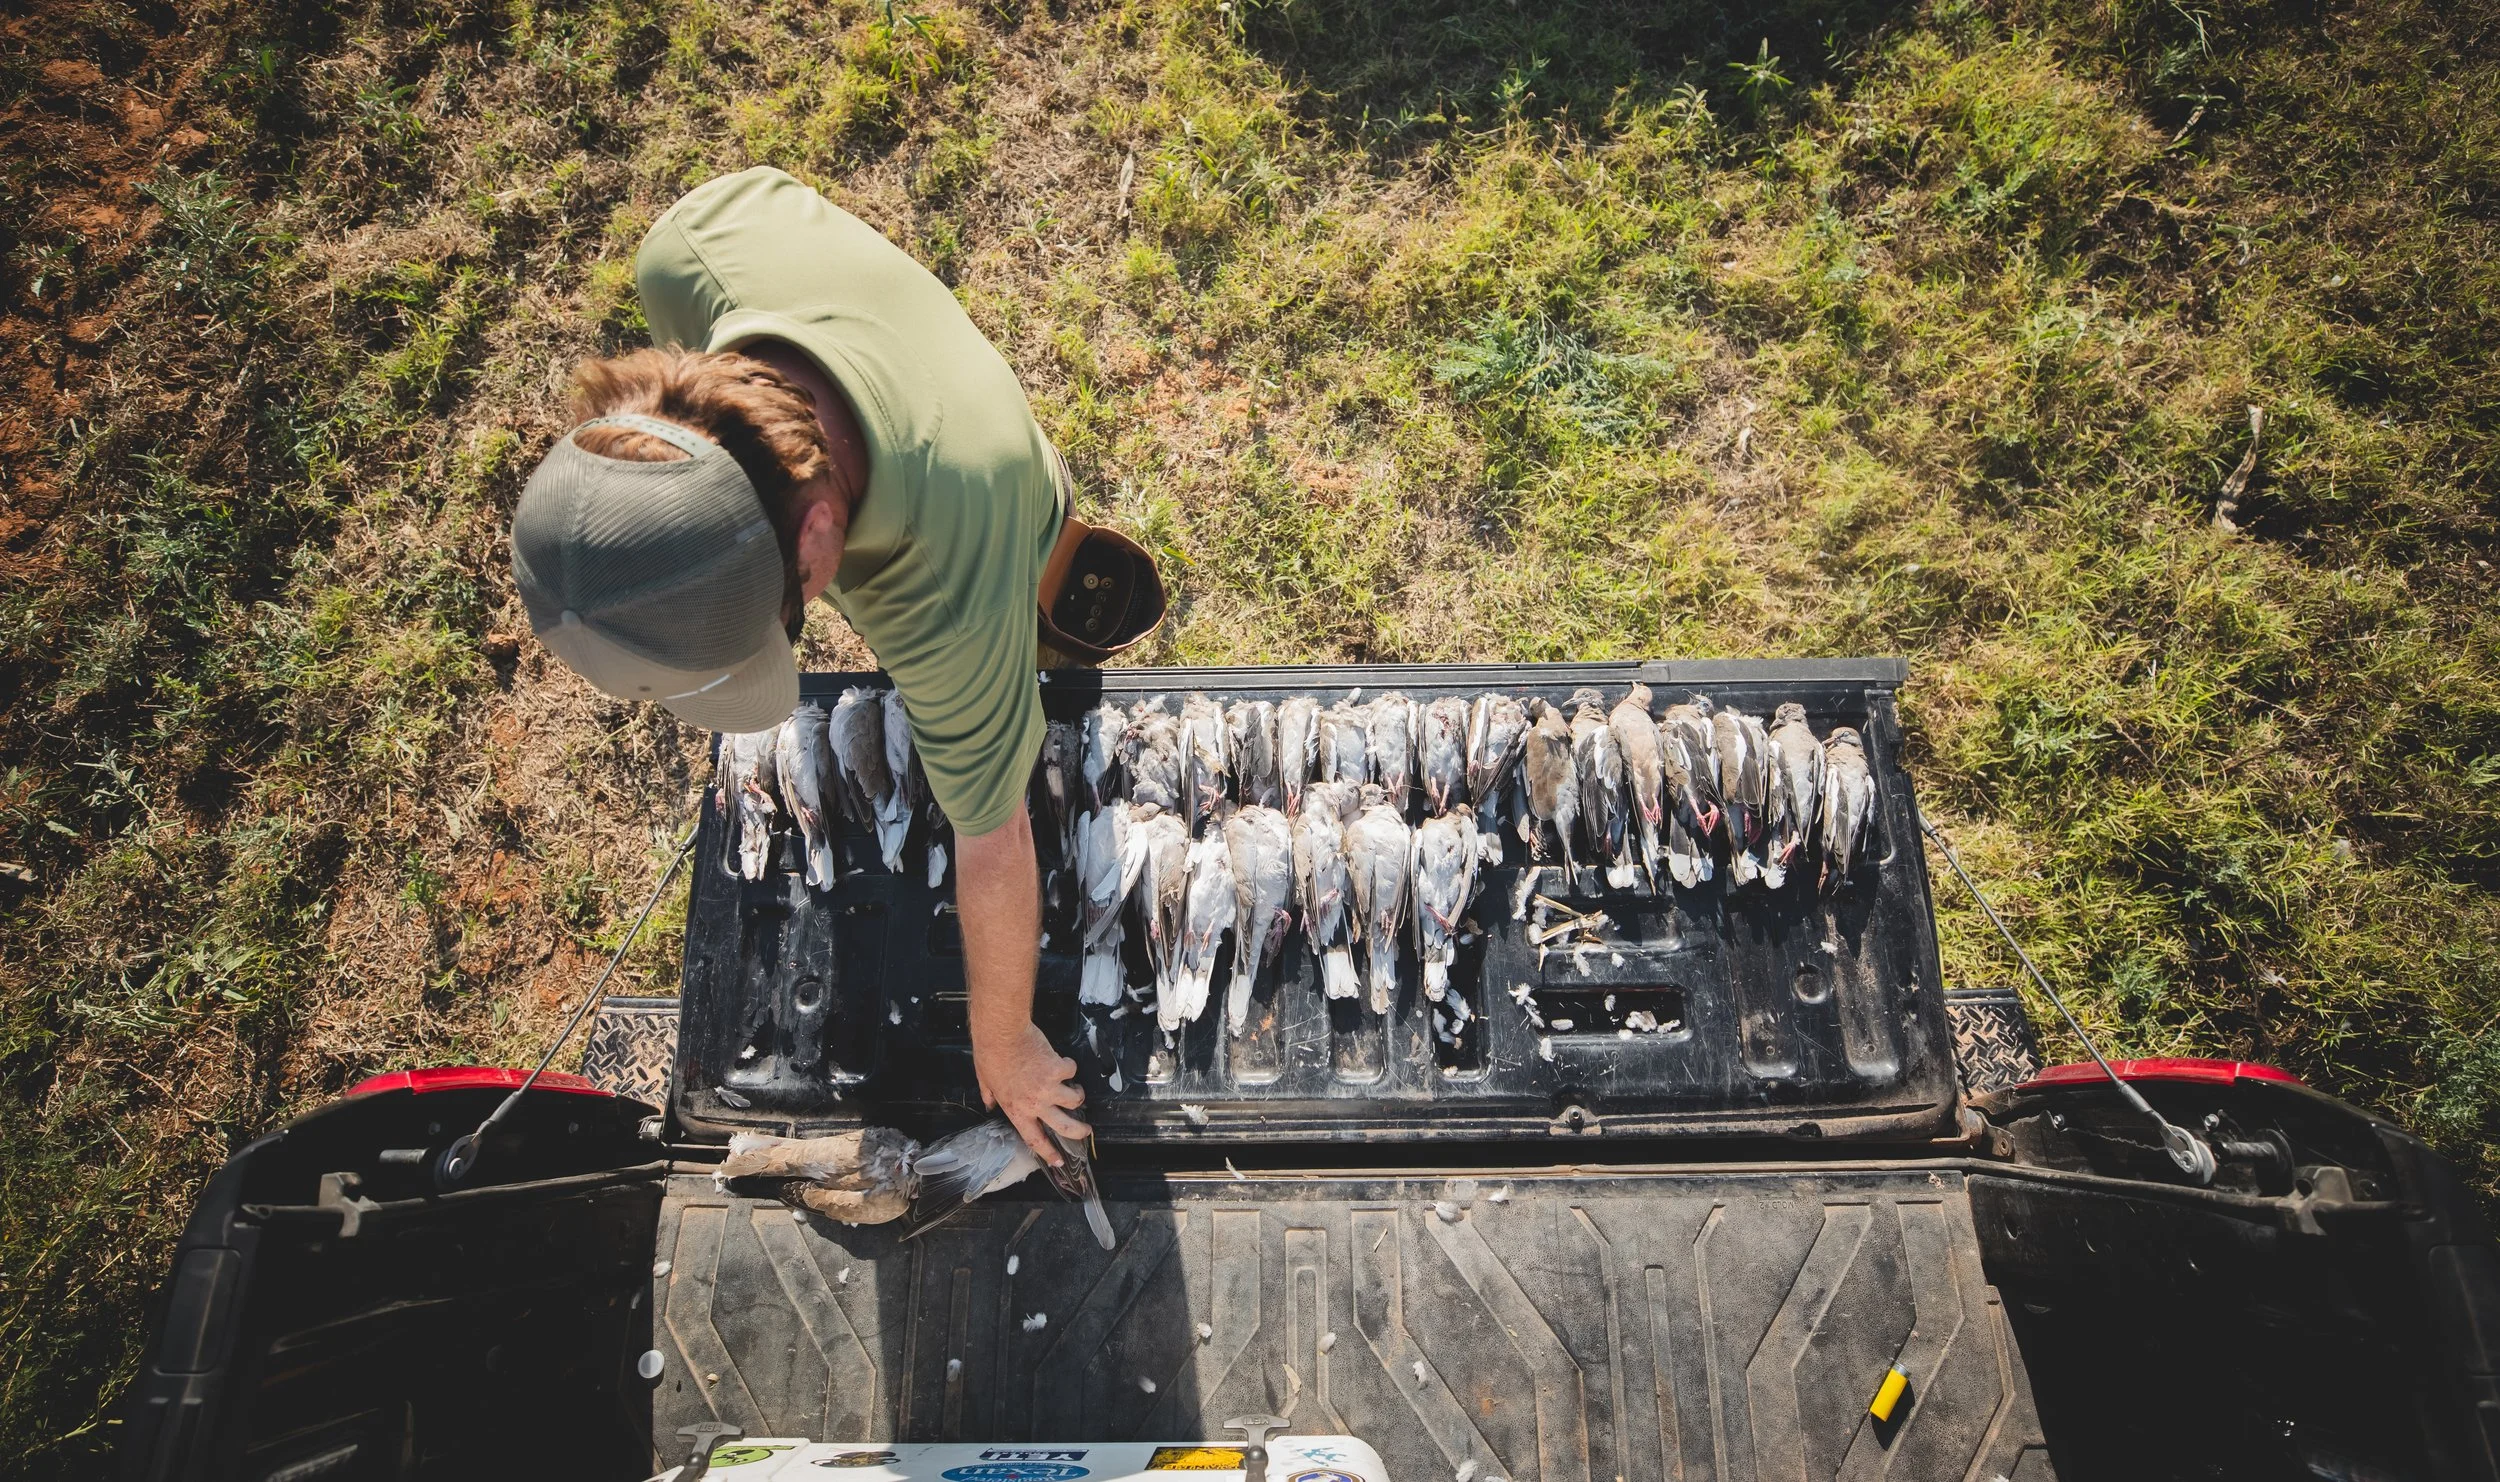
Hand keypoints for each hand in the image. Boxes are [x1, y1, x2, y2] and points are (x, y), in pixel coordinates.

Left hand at [975, 1019, 1090, 1163]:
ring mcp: (1049, 1088)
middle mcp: (1035, 1104)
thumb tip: (990, 1104)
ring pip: (1075, 1100)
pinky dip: (1069, 1066)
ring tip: (1076, 1088)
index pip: (1035, 1139)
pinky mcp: (1058, 1070)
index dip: (1048, 1152)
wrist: (1003, 1034)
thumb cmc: (991, 1056)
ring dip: (1078, 1094)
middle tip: (1086, 1130)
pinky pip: (1072, 1071)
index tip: (1059, 1161)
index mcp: (1017, 1111)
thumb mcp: (985, 1082)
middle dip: (1079, 1131)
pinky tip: (1062, 1061)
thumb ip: (990, 1097)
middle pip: (1065, 1127)